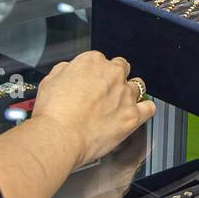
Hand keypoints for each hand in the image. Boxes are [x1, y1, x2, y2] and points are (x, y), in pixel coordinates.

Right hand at [32, 51, 156, 171]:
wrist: (60, 136)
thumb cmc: (52, 113)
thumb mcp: (49, 81)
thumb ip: (65, 71)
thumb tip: (70, 70)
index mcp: (92, 62)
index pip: (100, 60)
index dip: (95, 74)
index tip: (91, 83)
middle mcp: (112, 74)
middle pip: (121, 68)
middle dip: (114, 79)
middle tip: (103, 94)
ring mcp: (125, 94)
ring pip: (137, 86)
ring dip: (129, 94)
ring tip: (118, 105)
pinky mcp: (132, 115)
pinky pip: (149, 107)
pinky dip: (145, 109)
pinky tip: (138, 113)